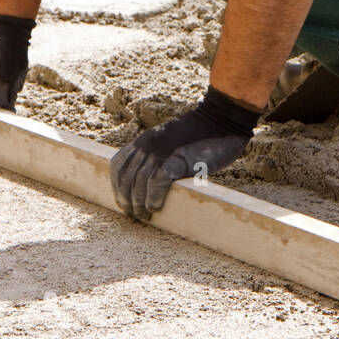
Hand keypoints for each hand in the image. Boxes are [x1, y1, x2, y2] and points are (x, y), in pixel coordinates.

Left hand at [109, 86, 259, 221]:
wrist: (221, 122)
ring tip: (146, 215)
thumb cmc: (200, 138)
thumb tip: (148, 182)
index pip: (118, 166)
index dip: (117, 187)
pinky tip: (156, 208)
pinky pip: (157, 182)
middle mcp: (147, 145)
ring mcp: (161, 151)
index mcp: (144, 140)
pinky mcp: (178, 160)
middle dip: (127, 200)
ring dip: (140, 203)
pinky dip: (153, 198)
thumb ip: (157, 156)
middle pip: (126, 178)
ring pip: (139, 183)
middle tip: (135, 215)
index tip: (123, 202)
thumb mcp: (170, 143)